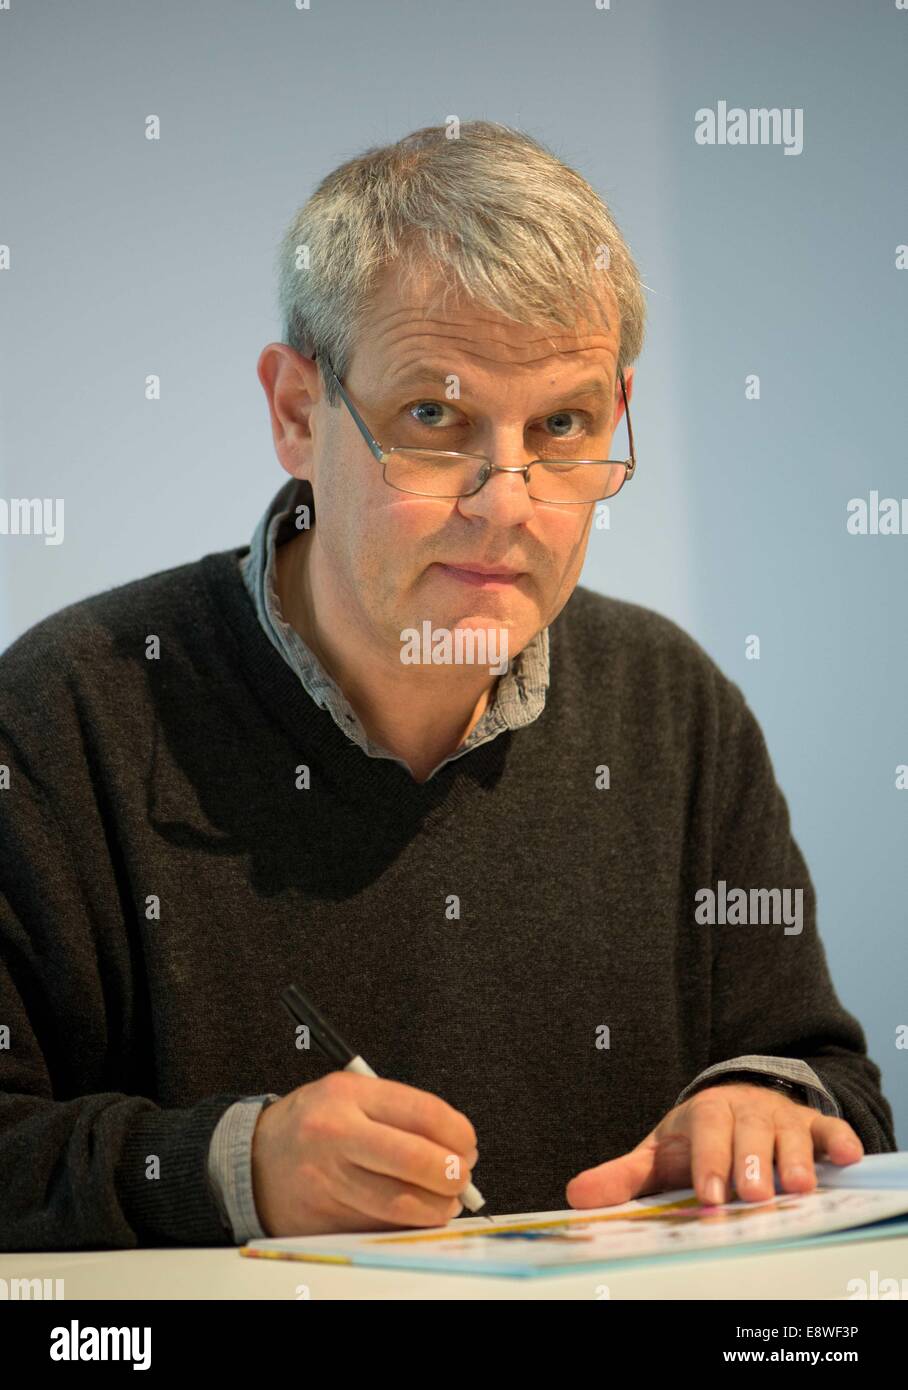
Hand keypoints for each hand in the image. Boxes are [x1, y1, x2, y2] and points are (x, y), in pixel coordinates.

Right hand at [251, 1071, 478, 1236]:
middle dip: (454, 1175)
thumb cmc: (315, 1123)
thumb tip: (457, 1145)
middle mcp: (337, 1135)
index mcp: (349, 1095)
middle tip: (463, 1178)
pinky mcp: (324, 1218)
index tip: (468, 1145)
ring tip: (445, 1202)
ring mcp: (329, 1180)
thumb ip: (400, 1113)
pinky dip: (407, 1224)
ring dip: (437, 1207)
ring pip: (402, 1203)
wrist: (255, 1159)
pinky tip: (414, 1214)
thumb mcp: (351, 1095)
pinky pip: (380, 1226)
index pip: (423, 1113)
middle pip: (417, 1161)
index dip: (458, 1133)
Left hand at [565, 1082, 864, 1208]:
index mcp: (705, 1115)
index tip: (708, 1197)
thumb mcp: (661, 1152)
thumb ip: (623, 1176)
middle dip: (751, 1164)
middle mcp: (744, 1112)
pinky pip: (829, 1129)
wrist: (738, 1098)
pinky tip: (847, 1156)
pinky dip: (840, 1140)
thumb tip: (576, 1196)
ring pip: (790, 1136)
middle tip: (753, 1195)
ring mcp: (781, 1118)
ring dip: (795, 1158)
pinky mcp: (813, 1125)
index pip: (705, 1135)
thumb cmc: (698, 1137)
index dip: (708, 1164)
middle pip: (749, 1135)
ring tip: (797, 1186)